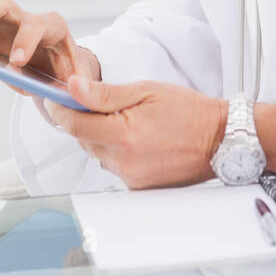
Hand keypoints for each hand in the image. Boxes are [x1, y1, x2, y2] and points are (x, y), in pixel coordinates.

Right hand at [0, 0, 99, 86]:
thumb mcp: (73, 78)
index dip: (26, 41)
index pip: (37, 27)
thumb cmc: (68, 72)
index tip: (16, 61)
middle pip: (6, 6)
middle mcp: (25, 20)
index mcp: (52, 27)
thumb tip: (44, 82)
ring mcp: (4, 26)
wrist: (60, 69)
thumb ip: (64, 79)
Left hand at [47, 78, 228, 189]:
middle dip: (84, 120)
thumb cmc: (188, 111)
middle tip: (98, 102)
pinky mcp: (138, 187)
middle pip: (83, 139)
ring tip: (127, 120)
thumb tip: (72, 88)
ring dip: (102, 136)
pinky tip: (138, 139)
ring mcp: (130, 178)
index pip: (73, 124)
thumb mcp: (145, 91)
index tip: (55, 98)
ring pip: (98, 152)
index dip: (60, 109)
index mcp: (123, 135)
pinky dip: (117, 151)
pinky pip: (114, 165)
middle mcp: (123, 162)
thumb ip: (104, 93)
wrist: (220, 139)